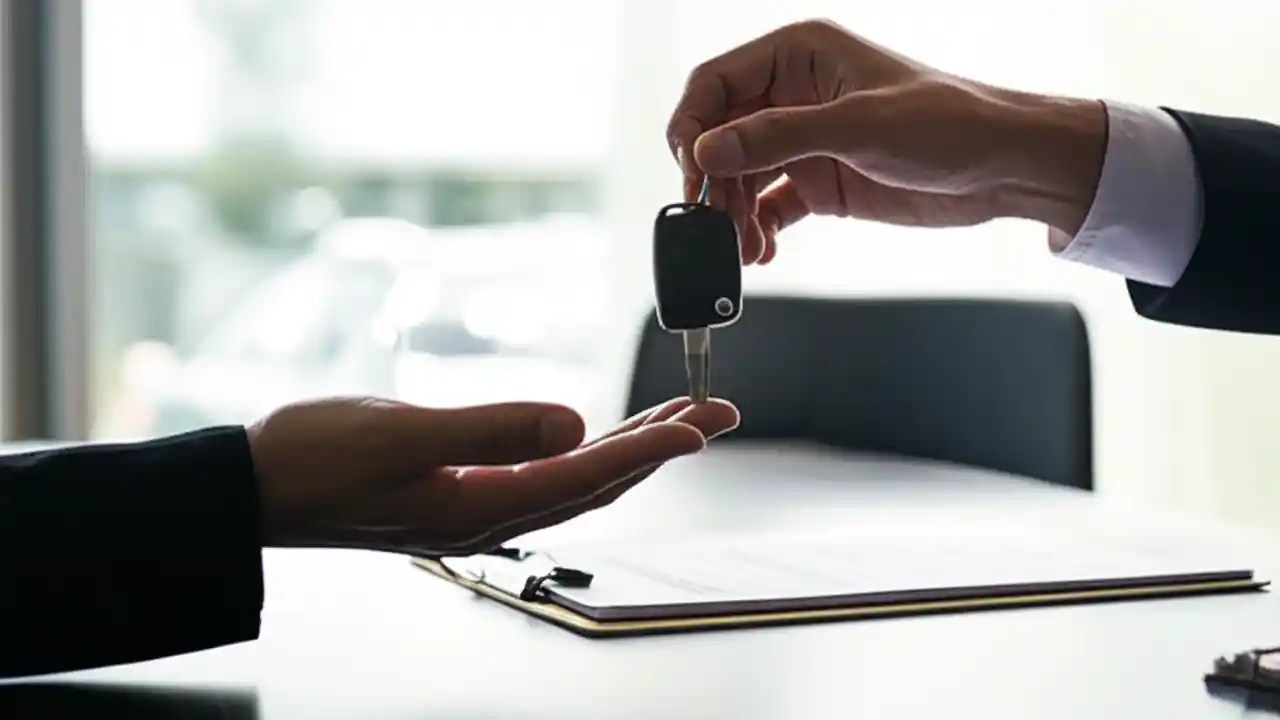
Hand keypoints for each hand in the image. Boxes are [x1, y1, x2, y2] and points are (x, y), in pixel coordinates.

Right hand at [246, 396, 737, 555]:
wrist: (253, 487)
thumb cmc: (313, 459)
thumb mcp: (400, 436)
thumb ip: (490, 430)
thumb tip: (573, 424)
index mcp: (480, 505)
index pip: (588, 473)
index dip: (651, 447)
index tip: (701, 425)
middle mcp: (490, 514)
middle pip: (597, 480)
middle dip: (660, 446)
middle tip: (715, 416)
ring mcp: (476, 506)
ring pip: (575, 479)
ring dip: (631, 448)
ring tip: (677, 421)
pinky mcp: (460, 493)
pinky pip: (545, 476)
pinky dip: (586, 453)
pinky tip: (595, 439)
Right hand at [667, 19, 1106, 263]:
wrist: (1004, 169)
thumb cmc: (949, 124)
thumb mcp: (858, 126)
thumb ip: (778, 136)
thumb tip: (707, 151)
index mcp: (798, 55)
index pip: (714, 83)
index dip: (692, 127)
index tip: (692, 172)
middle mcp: (793, 96)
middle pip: (720, 136)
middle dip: (711, 182)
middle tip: (711, 223)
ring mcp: (804, 141)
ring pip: (739, 177)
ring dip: (731, 215)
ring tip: (740, 249)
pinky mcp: (818, 183)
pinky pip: (767, 206)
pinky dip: (757, 231)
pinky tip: (759, 253)